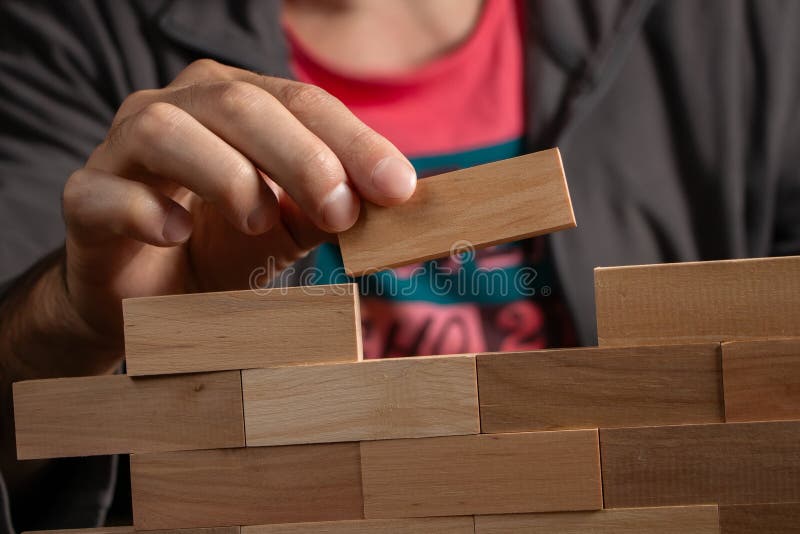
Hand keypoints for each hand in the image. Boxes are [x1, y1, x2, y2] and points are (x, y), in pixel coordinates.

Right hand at [61, 59, 416, 338]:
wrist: (148, 297)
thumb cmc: (222, 248)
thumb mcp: (288, 228)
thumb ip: (328, 208)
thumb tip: (389, 200)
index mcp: (234, 105)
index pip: (301, 104)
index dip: (353, 142)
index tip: (398, 188)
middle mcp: (178, 109)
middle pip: (241, 105)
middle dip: (303, 157)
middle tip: (342, 212)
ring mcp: (123, 148)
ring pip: (168, 130)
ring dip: (227, 176)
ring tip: (261, 222)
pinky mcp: (86, 197)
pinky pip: (107, 192)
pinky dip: (148, 212)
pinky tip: (179, 236)